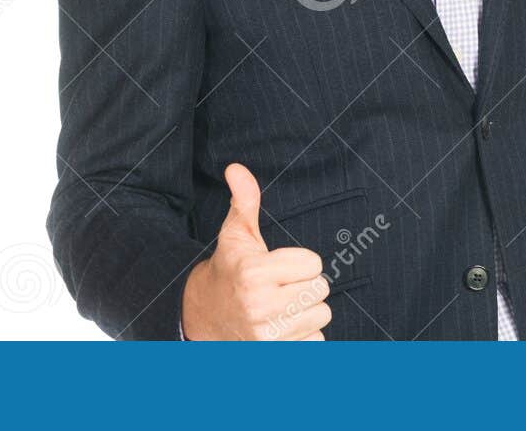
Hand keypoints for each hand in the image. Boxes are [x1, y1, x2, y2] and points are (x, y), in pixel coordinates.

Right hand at [181, 163, 332, 339]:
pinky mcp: (275, 356)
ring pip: (321, 315)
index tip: (281, 265)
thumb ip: (244, 200)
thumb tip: (237, 168)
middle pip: (321, 289)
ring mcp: (268, 336)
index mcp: (254, 274)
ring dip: (307, 310)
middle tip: (282, 285)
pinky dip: (305, 334)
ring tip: (281, 305)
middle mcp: (260, 307)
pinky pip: (317, 340)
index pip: (314, 264)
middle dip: (306, 284)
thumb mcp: (236, 234)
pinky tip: (283, 326)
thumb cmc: (229, 269)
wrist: (205, 315)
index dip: (302, 261)